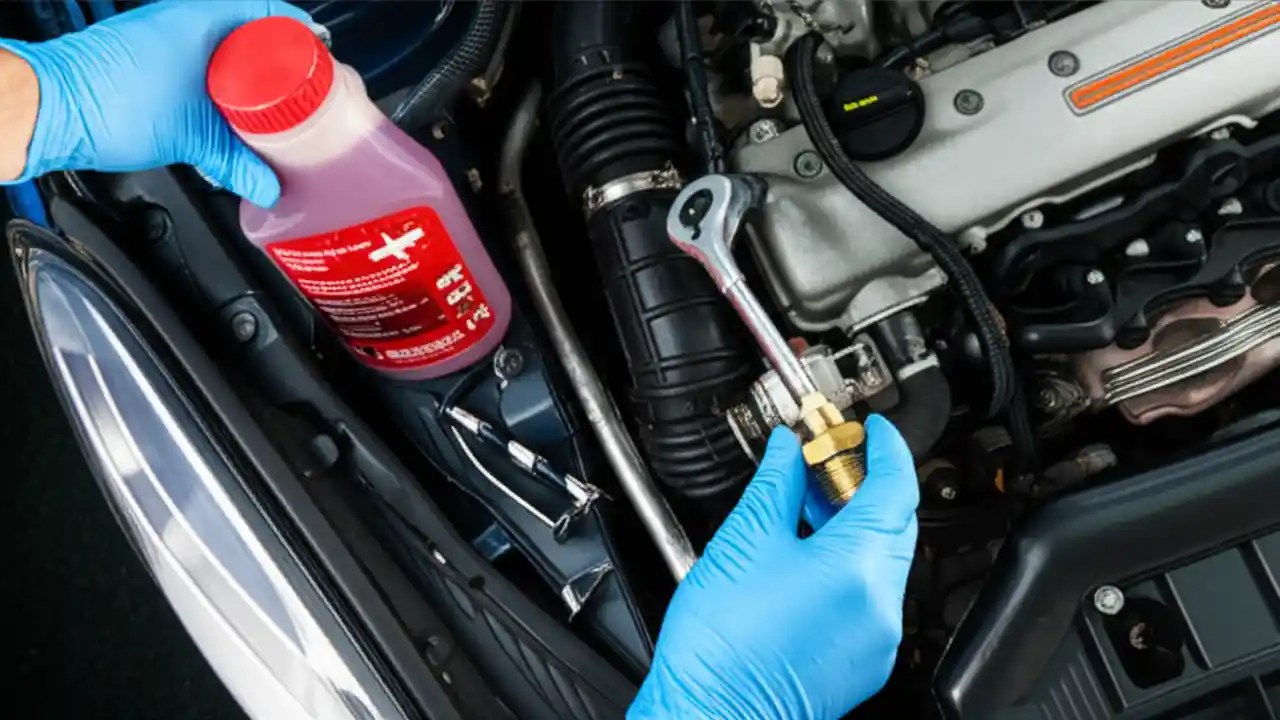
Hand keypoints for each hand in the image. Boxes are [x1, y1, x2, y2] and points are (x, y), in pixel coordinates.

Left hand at [0, 0, 308, 205]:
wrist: (53, 109)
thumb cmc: (108, 102)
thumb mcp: (190, 137)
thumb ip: (236, 163)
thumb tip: (269, 187)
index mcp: (202, 17)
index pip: (270, 11)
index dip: (302, 33)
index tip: (323, 54)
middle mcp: (184, 17)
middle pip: (252, 30)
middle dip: (281, 57)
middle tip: (307, 84)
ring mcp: (166, 34)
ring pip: (226, 47)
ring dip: (252, 70)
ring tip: (277, 101)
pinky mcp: (152, 56)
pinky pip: (203, 61)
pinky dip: (223, 80)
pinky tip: (234, 108)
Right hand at [629, 415, 918, 719]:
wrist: (711, 716)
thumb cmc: (722, 646)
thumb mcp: (744, 542)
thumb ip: (775, 484)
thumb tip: (787, 451)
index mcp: (857, 567)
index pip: (896, 487)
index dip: (887, 449)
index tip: (873, 431)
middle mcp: (880, 605)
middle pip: (896, 525)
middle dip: (867, 486)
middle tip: (830, 462)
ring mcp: (876, 639)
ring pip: (884, 562)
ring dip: (856, 526)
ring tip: (809, 507)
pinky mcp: (863, 662)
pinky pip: (871, 598)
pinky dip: (851, 567)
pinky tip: (810, 556)